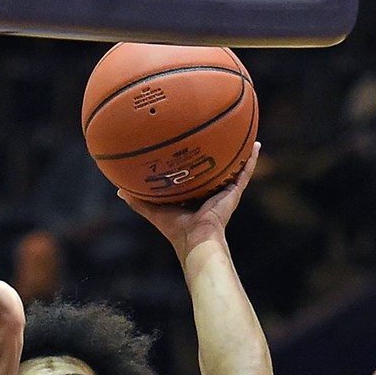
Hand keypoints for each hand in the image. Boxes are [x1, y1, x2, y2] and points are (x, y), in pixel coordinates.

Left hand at [118, 142, 261, 260]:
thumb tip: (119, 190)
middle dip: (216, 156)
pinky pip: (245, 173)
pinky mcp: (234, 193)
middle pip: (215, 170)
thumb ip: (138, 200)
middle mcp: (210, 193)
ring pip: (233, 169)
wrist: (196, 239)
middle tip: (217, 135)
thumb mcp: (154, 210)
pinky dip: (251, 160)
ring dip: (238, 154)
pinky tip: (257, 145)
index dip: (192, 164)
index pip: (194, 177)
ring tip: (244, 136)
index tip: (191, 148)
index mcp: (193, 197)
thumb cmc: (175, 229)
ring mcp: (224, 193)